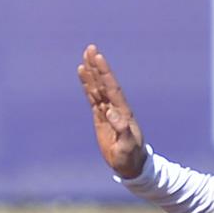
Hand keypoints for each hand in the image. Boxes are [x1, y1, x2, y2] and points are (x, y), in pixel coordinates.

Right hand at [76, 44, 146, 179]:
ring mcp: (107, 111)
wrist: (130, 165)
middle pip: (104, 83)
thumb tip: (111, 112)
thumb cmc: (130, 156)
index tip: (99, 58)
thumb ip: (121, 129)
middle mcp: (115, 107)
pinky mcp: (101, 117)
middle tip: (91, 48)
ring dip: (92, 72)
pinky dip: (87, 85)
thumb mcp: (127, 146)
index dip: (105, 73)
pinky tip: (83, 75)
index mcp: (122, 112)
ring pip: (97, 87)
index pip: (112, 88)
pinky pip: (92, 98)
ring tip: (86, 56)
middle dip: (98, 66)